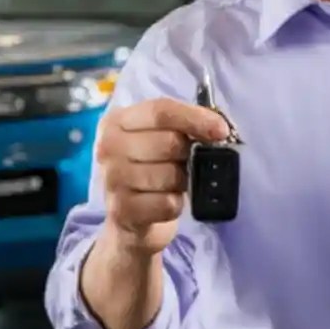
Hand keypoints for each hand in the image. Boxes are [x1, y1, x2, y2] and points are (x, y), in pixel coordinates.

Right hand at [94, 97, 229, 254]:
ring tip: (171, 184)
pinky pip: (167, 203)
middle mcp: (108, 147)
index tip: (221, 130)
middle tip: (185, 163)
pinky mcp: (122, 211)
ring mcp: (112, 179)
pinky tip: (163, 202)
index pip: (161, 111)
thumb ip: (182, 126)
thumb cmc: (149, 169)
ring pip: (170, 175)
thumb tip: (218, 128)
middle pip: (169, 142)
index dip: (195, 118)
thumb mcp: (159, 138)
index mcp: (117, 121)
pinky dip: (174, 204)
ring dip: (181, 182)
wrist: (129, 218)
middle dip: (187, 155)